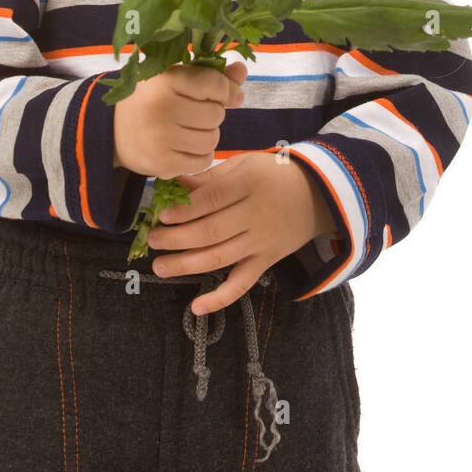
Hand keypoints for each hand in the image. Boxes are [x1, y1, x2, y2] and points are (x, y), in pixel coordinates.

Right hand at [113, 60, 246, 179]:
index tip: (219, 94)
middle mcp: (161, 107)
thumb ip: (211, 74)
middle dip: (212, 114)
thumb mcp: (174, 78)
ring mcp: (160, 138)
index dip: (225, 89)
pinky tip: (184, 146)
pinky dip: (200, 155)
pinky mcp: (162, 164)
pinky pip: (204, 161)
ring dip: (207, 135)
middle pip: (216, 114)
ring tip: (187, 130)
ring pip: (212, 139)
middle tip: (192, 113)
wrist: (108, 130)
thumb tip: (242, 72)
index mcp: (164, 79)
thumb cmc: (148, 98)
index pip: (214, 84)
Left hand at [145, 151, 339, 314]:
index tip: (161, 215)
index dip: (183, 210)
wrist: (318, 196)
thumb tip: (176, 185)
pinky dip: (220, 299)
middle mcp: (256, 215)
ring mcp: (262, 242)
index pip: (210, 200)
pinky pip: (242, 284)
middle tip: (153, 241)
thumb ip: (211, 176)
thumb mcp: (245, 164)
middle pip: (210, 231)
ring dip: (186, 265)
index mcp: (249, 183)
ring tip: (160, 266)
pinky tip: (197, 308)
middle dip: (176, 238)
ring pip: (219, 258)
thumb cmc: (274, 175)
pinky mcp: (266, 262)